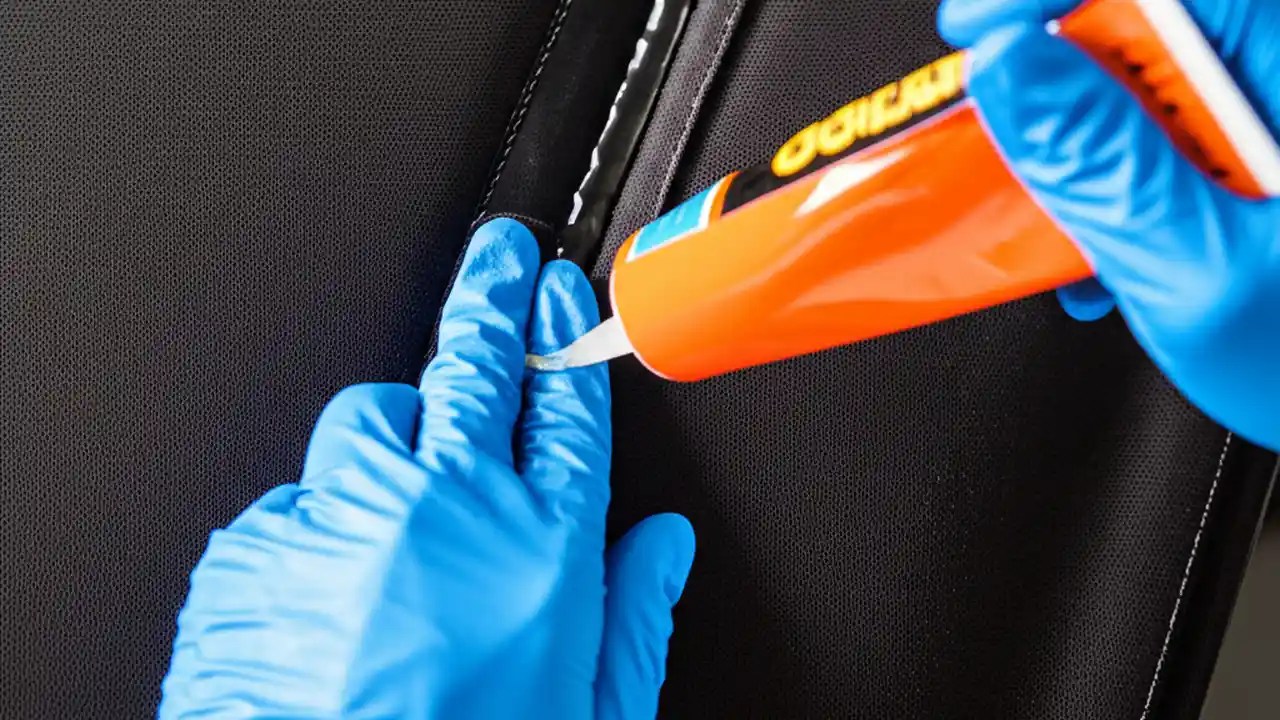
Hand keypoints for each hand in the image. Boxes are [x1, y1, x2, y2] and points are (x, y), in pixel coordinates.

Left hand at [159, 218, 695, 718]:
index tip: (559, 293)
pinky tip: (330, 596)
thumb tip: (664, 546)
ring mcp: (347, 515)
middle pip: (473, 361)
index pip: (565, 404)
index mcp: (543, 547)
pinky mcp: (260, 542)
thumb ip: (636, 616)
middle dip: (491, 295)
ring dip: (390, 440)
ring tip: (396, 500)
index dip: (563, 335)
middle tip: (498, 259)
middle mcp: (448, 508)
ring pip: (370, 420)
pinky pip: (294, 502)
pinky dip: (318, 528)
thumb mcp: (593, 714)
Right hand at [940, 0, 1279, 449]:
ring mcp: (1267, 118)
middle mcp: (1278, 79)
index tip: (974, 38)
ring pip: (1141, 85)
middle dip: (1052, 96)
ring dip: (1081, 157)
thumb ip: (1100, 166)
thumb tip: (1008, 72)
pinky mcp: (1258, 156)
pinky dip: (1117, 187)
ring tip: (1071, 238)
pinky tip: (1113, 251)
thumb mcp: (1202, 276)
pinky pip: (1167, 134)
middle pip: (1139, 34)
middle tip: (1009, 162)